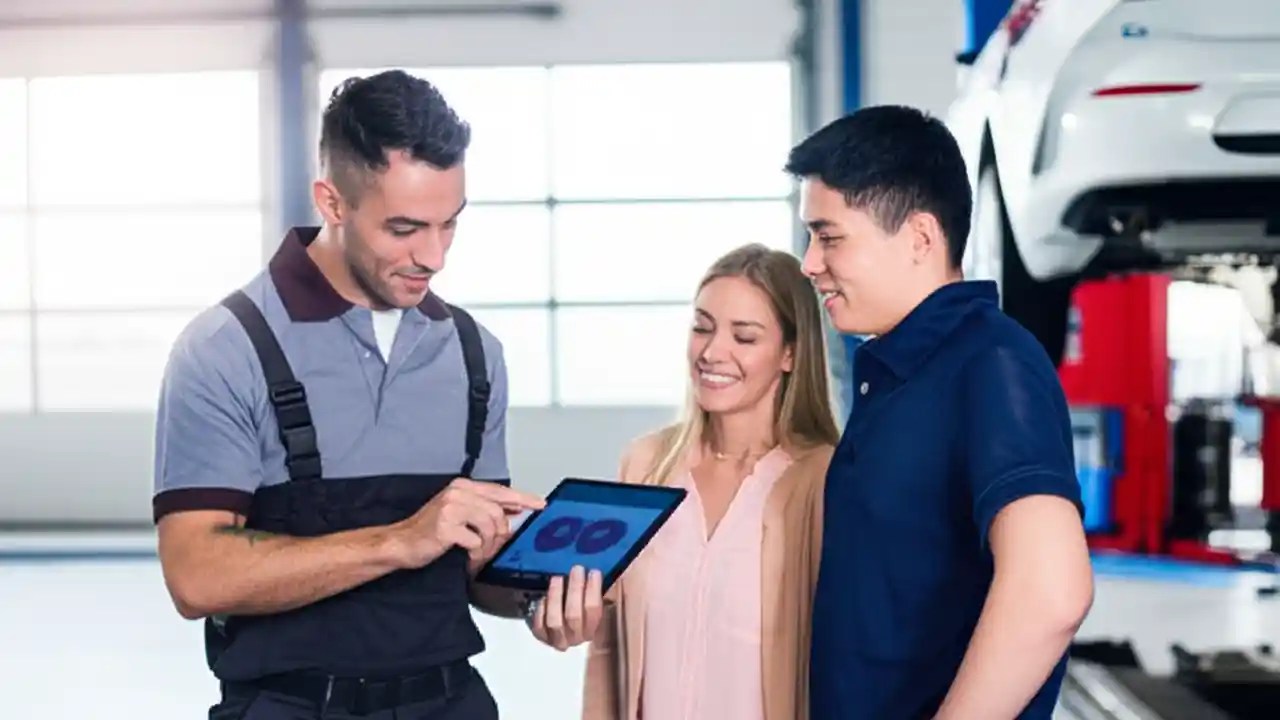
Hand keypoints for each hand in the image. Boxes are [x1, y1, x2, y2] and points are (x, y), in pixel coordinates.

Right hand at [390, 478, 543, 568]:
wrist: (401, 543)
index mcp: (463, 487)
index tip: (539, 504)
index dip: (522, 498)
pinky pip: (476, 541)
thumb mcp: (459, 513)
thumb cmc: (429, 530)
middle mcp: (458, 493)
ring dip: (488, 544)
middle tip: (495, 545)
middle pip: (498, 511)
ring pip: (490, 525)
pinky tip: (467, 554)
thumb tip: (513, 513)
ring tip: (478, 552)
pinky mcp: (446, 527)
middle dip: (501, 532)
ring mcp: (451, 508)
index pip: (500, 491)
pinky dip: (475, 552)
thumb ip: (484, 509)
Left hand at [528, 565, 603, 650]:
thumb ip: (600, 591)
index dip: (594, 590)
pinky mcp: (542, 637)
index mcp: (593, 629)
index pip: (594, 611)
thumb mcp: (595, 601)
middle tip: (576, 570)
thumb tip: (610, 572)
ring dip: (556, 597)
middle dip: (575, 590)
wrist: (563, 628)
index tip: (593, 572)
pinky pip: (539, 626)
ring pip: (555, 621)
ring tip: (558, 578)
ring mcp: (557, 640)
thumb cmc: (582, 608)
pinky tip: (544, 596)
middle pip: (573, 616)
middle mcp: (576, 638)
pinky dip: (541, 610)